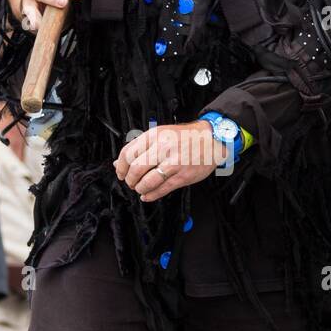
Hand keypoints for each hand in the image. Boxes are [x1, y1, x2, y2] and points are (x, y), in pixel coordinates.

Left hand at [113, 121, 231, 201]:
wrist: (211, 139)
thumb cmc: (184, 137)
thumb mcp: (160, 135)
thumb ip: (140, 148)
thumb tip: (119, 164)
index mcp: (155, 135)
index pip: (128, 153)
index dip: (121, 167)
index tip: (121, 173)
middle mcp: (163, 148)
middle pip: (135, 169)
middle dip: (129, 180)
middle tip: (131, 183)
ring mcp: (174, 163)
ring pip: (147, 181)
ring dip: (139, 188)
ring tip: (140, 188)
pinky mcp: (183, 176)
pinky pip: (162, 189)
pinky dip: (151, 195)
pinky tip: (147, 196)